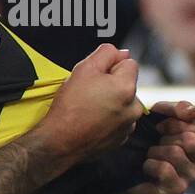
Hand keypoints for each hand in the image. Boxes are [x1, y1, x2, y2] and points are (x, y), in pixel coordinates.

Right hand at [40, 43, 143, 162]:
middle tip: (90, 91)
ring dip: (111, 102)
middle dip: (112, 84)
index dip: (111, 65)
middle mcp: (133, 108)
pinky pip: (119, 121)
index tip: (96, 75)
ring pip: (124, 103)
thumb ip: (106, 54)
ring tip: (89, 107)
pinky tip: (92, 120)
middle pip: (127, 84)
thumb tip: (121, 52)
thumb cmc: (70, 107)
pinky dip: (109, 118)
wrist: (60, 141)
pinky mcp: (121, 139)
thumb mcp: (84, 69)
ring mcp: (128, 125)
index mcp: (127, 87)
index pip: (129, 63)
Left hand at [127, 101, 194, 193]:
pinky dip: (150, 165)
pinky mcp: (176, 190)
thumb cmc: (143, 136)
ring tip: (149, 155)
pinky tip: (146, 167)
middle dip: (165, 138)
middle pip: (191, 140)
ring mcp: (190, 176)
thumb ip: (178, 109)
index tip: (159, 126)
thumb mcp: (157, 115)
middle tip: (154, 143)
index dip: (175, 122)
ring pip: (176, 153)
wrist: (120, 160)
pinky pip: (165, 170)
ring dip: (155, 151)